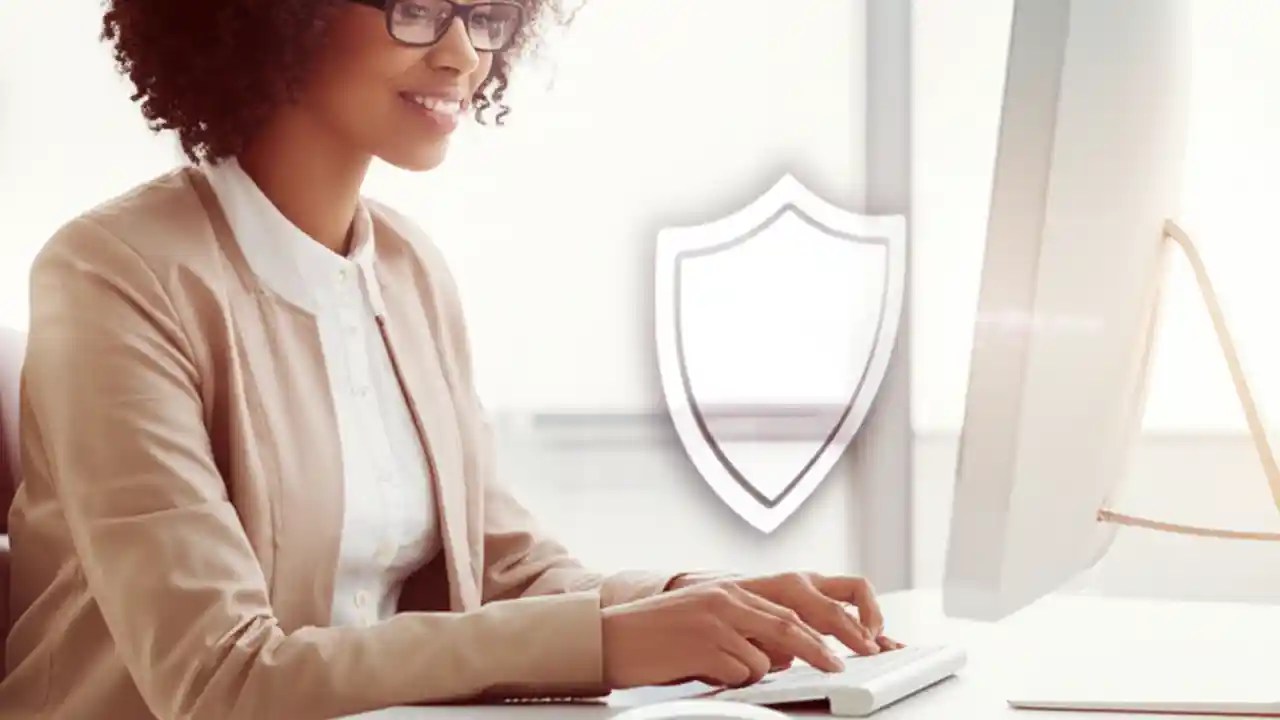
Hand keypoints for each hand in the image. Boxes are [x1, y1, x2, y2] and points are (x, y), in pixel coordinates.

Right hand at [670, 572, 902, 656]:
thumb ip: (743, 629)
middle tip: (842, 668)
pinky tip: (699, 670)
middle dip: (820, 650)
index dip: (821, 630)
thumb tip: (780, 655)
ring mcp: (715, 622)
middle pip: (790, 627)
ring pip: (763, 658)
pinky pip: (737, 673)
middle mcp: (727, 601)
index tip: (845, 647)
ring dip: (749, 671)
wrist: (610, 638)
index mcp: (731, 592)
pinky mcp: (703, 645)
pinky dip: (728, 679)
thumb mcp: (705, 621)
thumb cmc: (656, 636)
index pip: (789, 610)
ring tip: (713, 665)